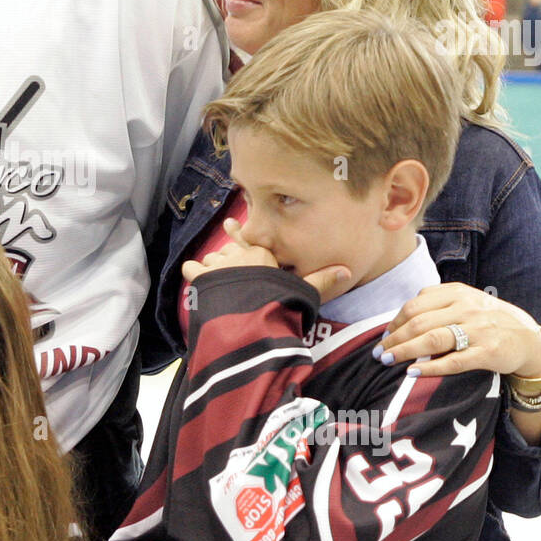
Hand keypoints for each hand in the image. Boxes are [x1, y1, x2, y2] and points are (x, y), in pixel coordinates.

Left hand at [183, 219, 351, 299]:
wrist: (252, 318)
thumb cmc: (280, 303)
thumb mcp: (304, 291)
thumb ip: (322, 280)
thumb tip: (347, 270)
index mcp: (262, 255)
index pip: (248, 238)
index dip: (237, 231)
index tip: (230, 223)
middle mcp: (239, 255)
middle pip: (228, 249)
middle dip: (226, 255)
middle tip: (222, 257)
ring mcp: (219, 266)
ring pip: (211, 258)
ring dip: (211, 265)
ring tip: (211, 271)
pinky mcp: (203, 278)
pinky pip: (192, 269)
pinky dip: (193, 273)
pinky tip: (194, 277)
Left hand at [375, 283, 540, 379]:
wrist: (528, 338)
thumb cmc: (489, 320)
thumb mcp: (467, 301)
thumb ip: (438, 302)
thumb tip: (402, 317)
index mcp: (458, 293)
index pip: (415, 305)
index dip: (395, 322)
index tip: (384, 337)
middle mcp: (467, 308)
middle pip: (419, 322)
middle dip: (394, 339)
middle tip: (379, 353)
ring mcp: (478, 330)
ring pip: (432, 339)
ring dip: (405, 351)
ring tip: (388, 360)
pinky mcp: (488, 352)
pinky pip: (454, 361)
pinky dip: (431, 367)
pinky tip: (413, 372)